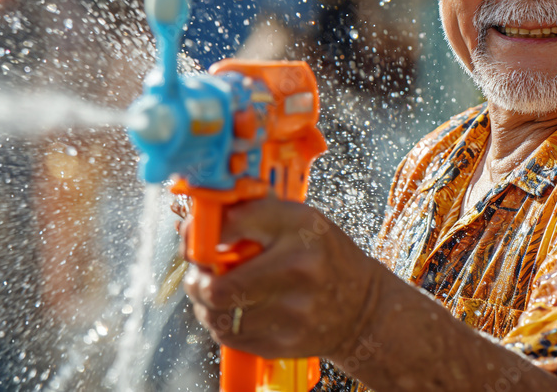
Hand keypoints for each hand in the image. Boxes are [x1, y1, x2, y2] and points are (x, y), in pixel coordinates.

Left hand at [182, 196, 380, 360]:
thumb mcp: (301, 220)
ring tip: (217, 292)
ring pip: (218, 314)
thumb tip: (204, 215)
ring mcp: (291, 312)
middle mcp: (297, 269)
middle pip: (217, 285)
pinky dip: (223, 323)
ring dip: (206, 304)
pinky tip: (236, 311)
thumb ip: (255, 213)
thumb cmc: (325, 258)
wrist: (362, 307)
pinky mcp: (284, 343)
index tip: (195, 234)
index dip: (202, 232)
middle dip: (197, 279)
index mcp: (300, 229)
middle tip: (199, 272)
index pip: (234, 225)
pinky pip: (231, 336)